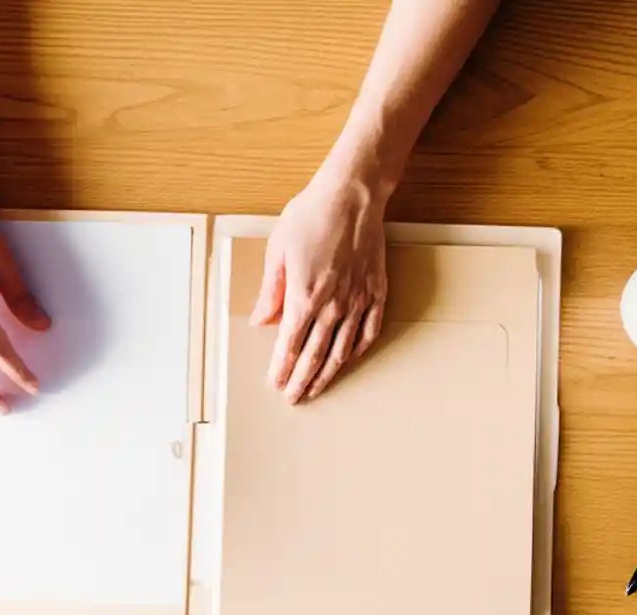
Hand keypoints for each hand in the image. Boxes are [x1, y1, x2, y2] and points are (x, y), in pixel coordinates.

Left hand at [249, 177, 387, 403]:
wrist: (352, 195)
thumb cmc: (311, 216)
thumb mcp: (277, 251)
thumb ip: (271, 291)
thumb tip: (260, 320)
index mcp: (304, 296)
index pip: (289, 344)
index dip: (282, 368)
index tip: (276, 384)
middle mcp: (333, 306)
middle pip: (315, 355)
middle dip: (302, 380)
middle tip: (294, 397)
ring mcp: (358, 300)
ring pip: (342, 349)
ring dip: (328, 372)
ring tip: (318, 388)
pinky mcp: (376, 291)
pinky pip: (369, 330)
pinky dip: (358, 349)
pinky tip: (350, 358)